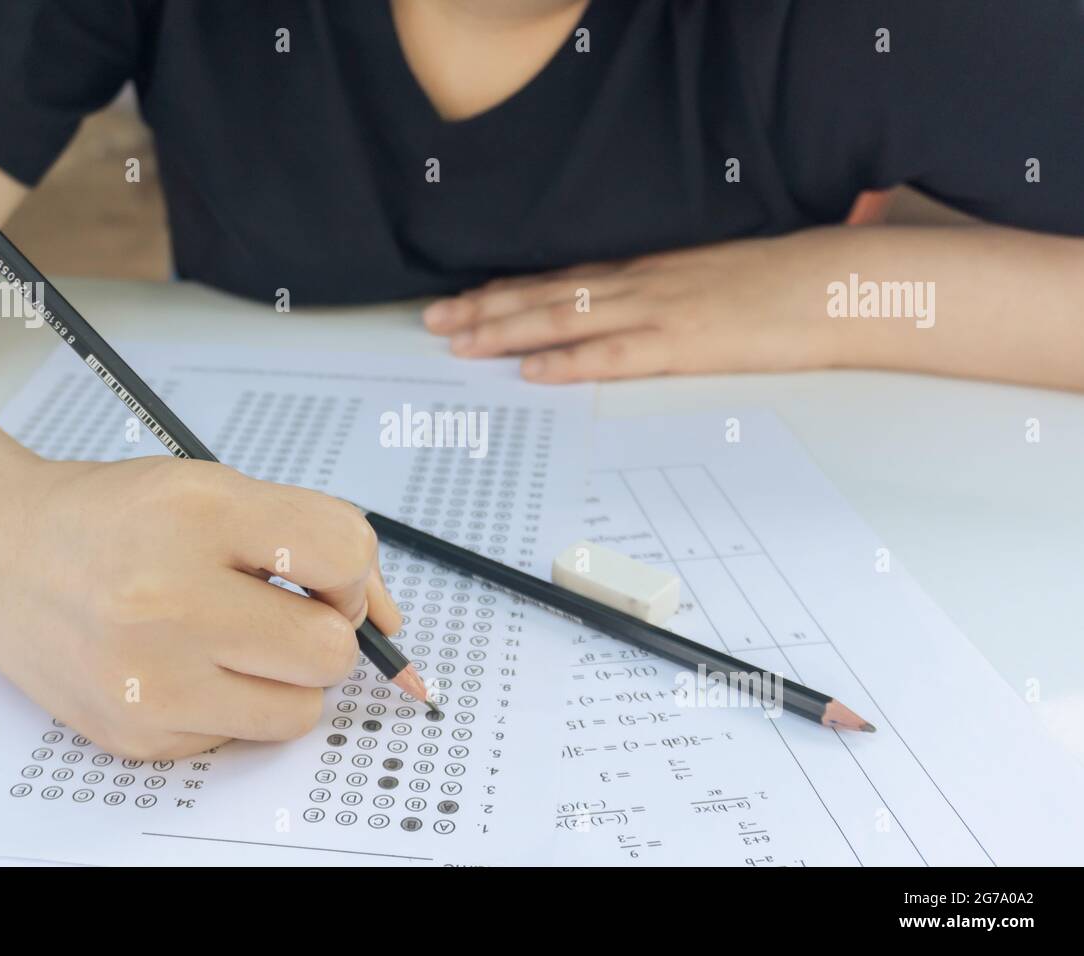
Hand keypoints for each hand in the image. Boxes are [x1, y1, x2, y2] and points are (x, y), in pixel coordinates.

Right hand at [0, 457, 401, 759]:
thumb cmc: (118, 519)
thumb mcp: (216, 491)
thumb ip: (314, 539)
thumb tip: (391, 625)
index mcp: (199, 512)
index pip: (343, 553)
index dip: (353, 571)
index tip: (328, 577)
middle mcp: (167, 597)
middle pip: (328, 652)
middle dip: (326, 635)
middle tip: (284, 615)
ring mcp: (147, 678)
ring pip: (299, 713)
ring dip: (286, 681)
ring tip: (236, 643)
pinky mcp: (136, 734)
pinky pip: (239, 739)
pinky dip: (230, 707)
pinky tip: (183, 666)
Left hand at [423, 231, 844, 382]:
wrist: (833, 284)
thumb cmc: (778, 286)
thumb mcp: (709, 280)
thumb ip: (664, 296)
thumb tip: (628, 315)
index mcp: (646, 273)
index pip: (561, 282)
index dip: (507, 292)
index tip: (464, 299)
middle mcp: (640, 286)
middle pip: (547, 296)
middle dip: (485, 309)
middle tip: (434, 321)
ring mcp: (659, 312)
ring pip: (566, 320)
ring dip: (507, 332)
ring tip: (459, 342)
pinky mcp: (684, 344)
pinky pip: (616, 356)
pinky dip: (571, 362)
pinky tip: (534, 370)